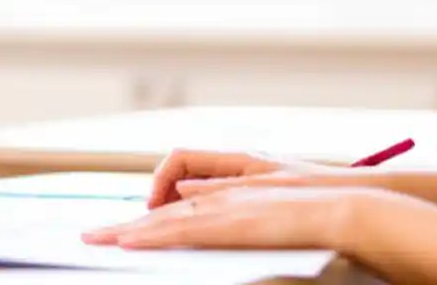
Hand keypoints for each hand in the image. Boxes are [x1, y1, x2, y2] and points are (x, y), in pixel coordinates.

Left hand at [83, 185, 373, 251]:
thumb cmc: (318, 210)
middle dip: (124, 226)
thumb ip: (238, 203)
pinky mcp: (228, 222)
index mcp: (231, 196)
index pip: (179, 208)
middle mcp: (220, 197)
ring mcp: (222, 208)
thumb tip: (203, 202)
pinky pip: (182, 229)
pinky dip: (153, 234)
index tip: (124, 233)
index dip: (149, 219)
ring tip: (96, 242)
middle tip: (91, 238)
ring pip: (164, 220)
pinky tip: (130, 241)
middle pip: (162, 212)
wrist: (345, 207)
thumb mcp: (269, 202)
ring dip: (127, 231)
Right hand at [147, 149, 337, 207]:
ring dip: (169, 205)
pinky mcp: (251, 193)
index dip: (160, 180)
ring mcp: (242, 178)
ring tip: (152, 226)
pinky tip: (188, 224)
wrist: (348, 196)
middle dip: (155, 197)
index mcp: (236, 158)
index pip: (180, 158)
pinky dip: (192, 209)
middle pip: (180, 173)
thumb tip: (182, 189)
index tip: (151, 206)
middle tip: (139, 222)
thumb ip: (222, 186)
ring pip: (191, 188)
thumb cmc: (313, 188)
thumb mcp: (264, 186)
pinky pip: (209, 198)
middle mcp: (235, 164)